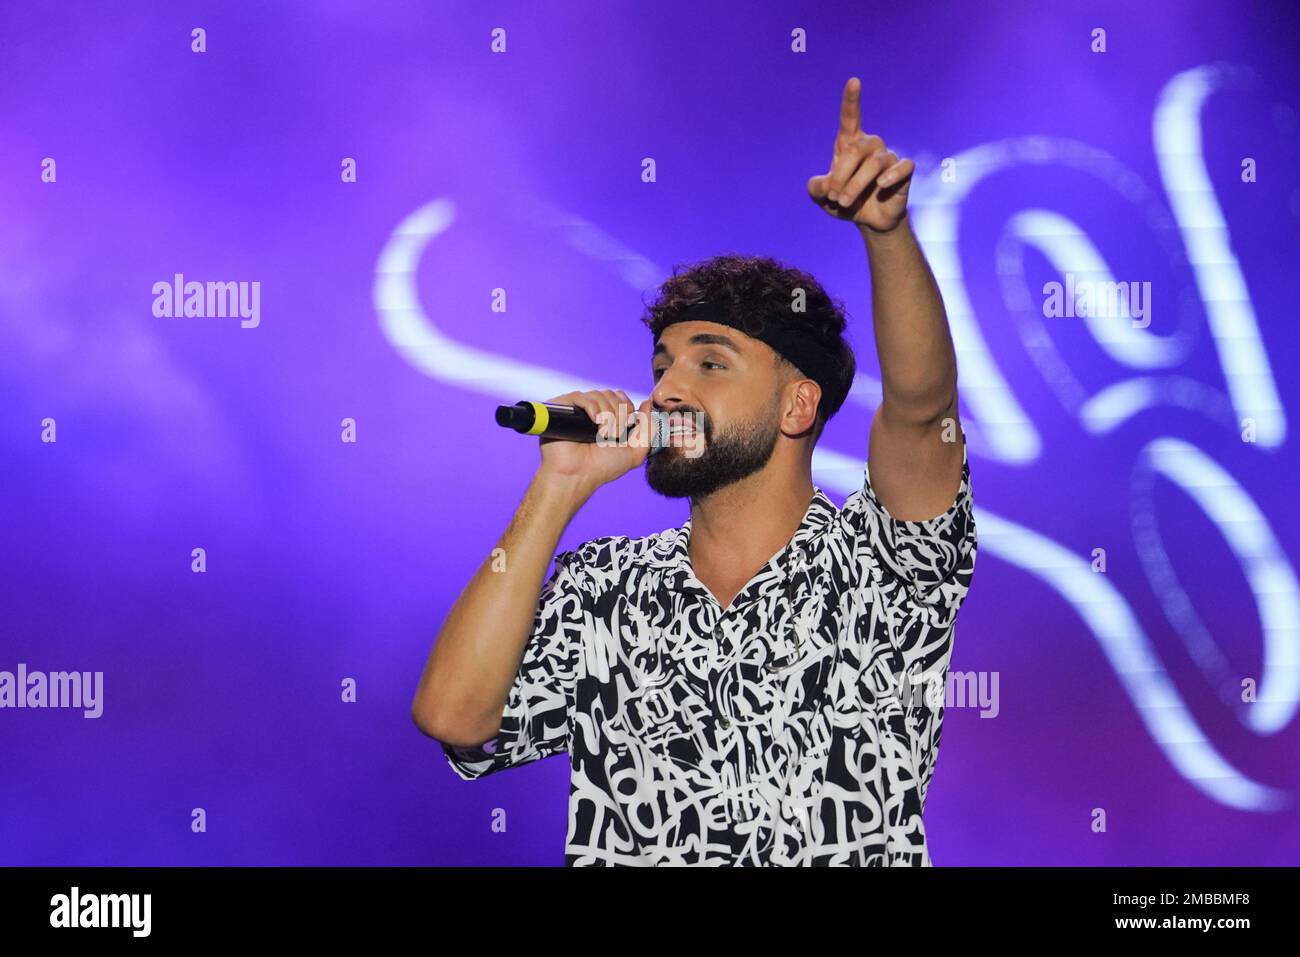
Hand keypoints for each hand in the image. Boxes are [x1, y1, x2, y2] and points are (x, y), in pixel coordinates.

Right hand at [535, 391, 652, 492]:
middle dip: (620, 414)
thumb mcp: (635, 452)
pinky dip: (593, 407)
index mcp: (608, 419)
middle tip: (614, 435)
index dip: (628, 409)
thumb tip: (647, 403)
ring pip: (600, 394)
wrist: (577, 475)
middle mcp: (593, 412)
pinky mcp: (564, 408)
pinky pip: (583, 396)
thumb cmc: (603, 466)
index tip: (626, 428)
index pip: (622, 398)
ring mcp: (578, 409)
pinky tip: (594, 421)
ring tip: (602, 433)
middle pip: (613, 394)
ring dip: (607, 414)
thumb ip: (648, 429)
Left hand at [807, 77, 914, 233]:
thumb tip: (825, 184)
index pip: (850, 118)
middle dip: (841, 176)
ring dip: (855, 185)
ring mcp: (888, 156)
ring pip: (874, 164)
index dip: (852, 100)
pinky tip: (881, 185)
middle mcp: (870, 145)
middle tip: (834, 197)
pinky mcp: (904, 171)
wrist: (869, 221)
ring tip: (845, 203)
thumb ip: (816, 189)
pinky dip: (891, 176)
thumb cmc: (845, 203)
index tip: (854, 81)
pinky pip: (902, 167)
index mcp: (850, 144)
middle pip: (856, 151)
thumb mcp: (823, 198)